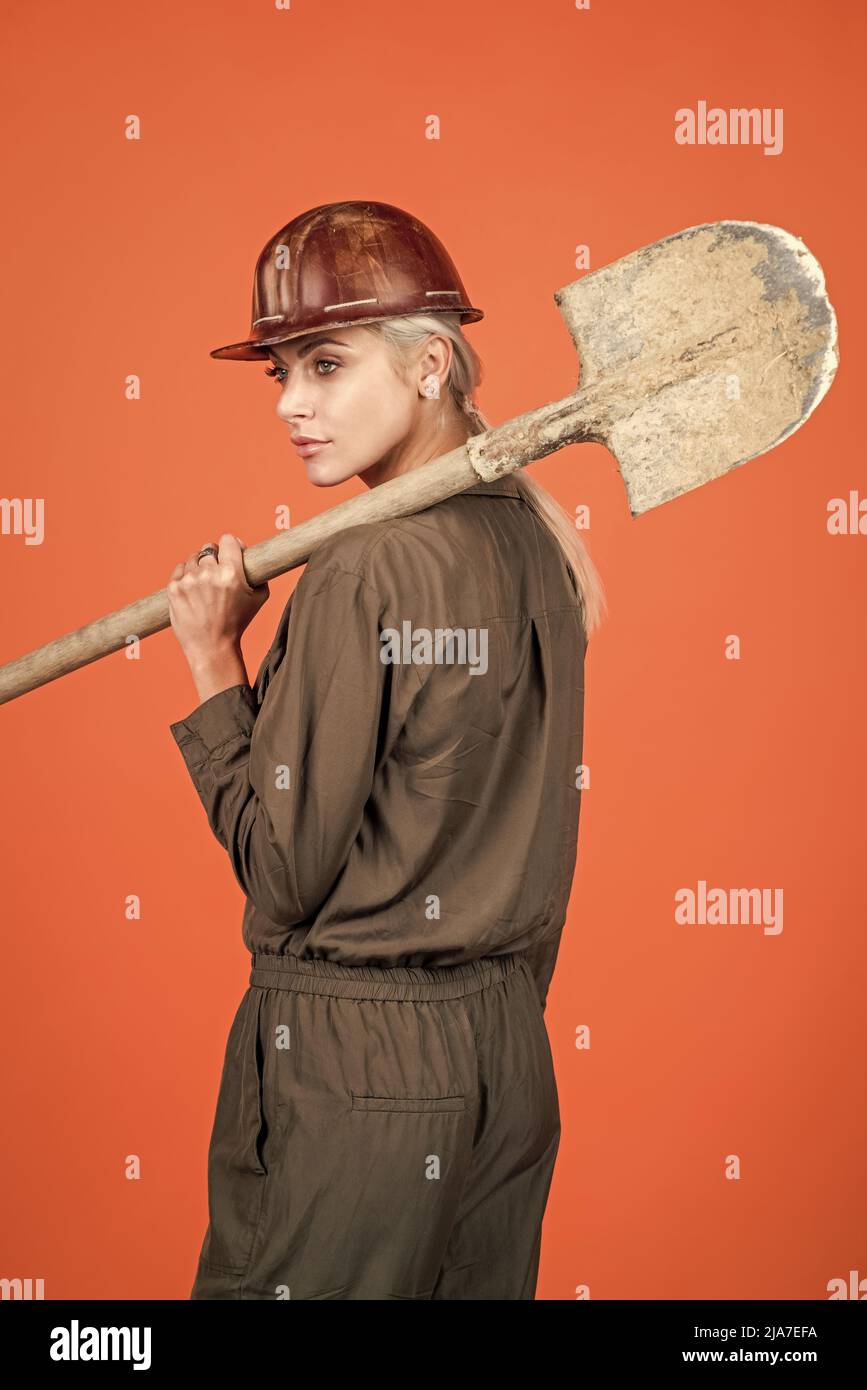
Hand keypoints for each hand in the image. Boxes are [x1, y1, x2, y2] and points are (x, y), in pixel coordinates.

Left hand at [167, 533, 269, 667]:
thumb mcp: (259, 598)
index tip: (230, 554)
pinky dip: (185, 576)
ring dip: (199, 567)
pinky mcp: (174, 588)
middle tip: (217, 576)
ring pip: (193, 558)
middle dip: (214, 559)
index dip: (231, 546)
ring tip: (204, 587)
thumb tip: (249, 555)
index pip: (228, 540)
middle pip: (209, 548)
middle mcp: (209, 573)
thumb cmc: (236, 623)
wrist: (211, 647)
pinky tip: (193, 591)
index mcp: (231, 573)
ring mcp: (189, 580)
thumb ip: (259, 573)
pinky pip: (180, 569)